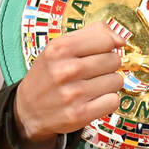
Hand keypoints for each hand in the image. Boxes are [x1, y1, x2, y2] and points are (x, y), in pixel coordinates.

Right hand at [13, 21, 124, 148]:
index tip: (96, 53)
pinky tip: (93, 100)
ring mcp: (73, 94)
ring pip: (117, 81)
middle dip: (107, 66)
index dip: (106, 47)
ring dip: (108, 84)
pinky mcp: (80, 114)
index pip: (106, 41)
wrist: (27, 110)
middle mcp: (66, 70)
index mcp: (59, 49)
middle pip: (114, 61)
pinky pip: (114, 101)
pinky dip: (107, 101)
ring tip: (90, 86)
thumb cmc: (48, 74)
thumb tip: (121, 40)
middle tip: (91, 73)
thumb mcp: (60, 47)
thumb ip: (92, 34)